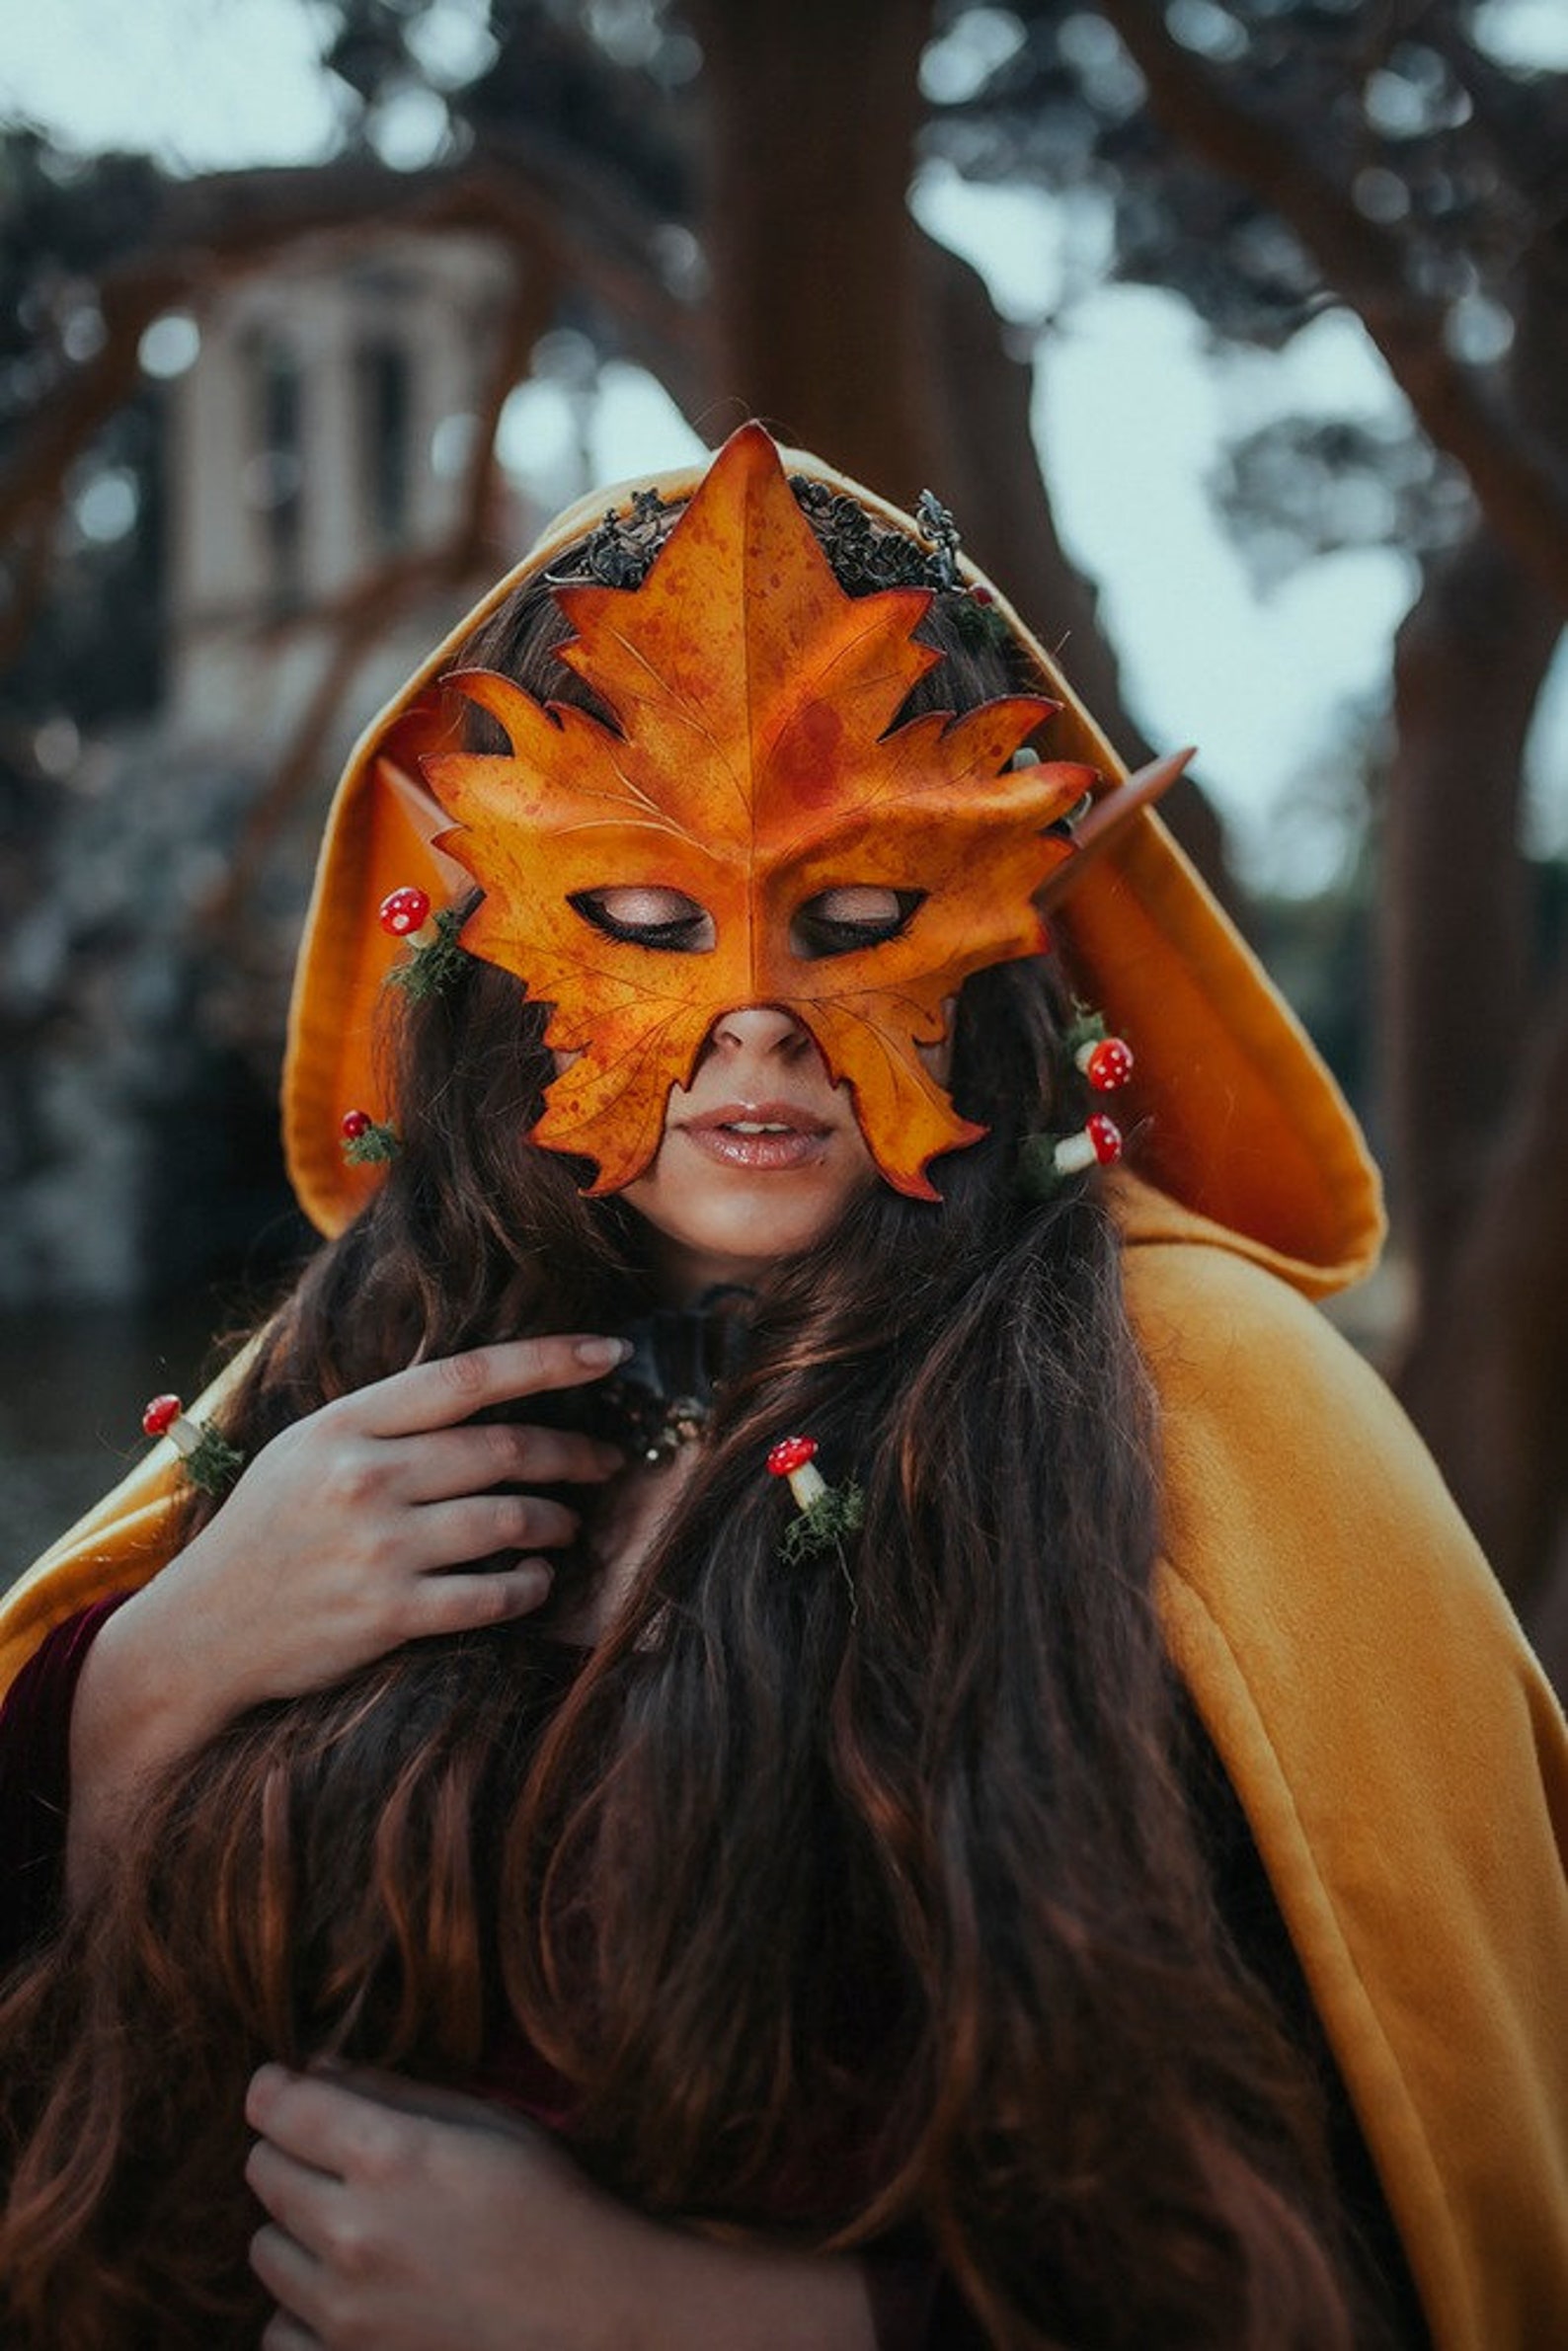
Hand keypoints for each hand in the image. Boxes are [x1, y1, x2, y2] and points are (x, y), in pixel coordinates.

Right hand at [67, 1335, 626, 1894]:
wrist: (202, 1629)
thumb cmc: (268, 1528)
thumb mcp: (309, 1448)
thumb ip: (387, 1417)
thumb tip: (482, 1382)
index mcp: (347, 1424)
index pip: (470, 1376)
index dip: (551, 1361)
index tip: (612, 1353)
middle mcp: (366, 1478)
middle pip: (506, 1450)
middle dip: (574, 1453)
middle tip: (608, 1461)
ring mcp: (378, 1547)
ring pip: (510, 1521)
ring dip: (557, 1523)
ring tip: (568, 1525)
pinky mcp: (389, 1614)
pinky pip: (493, 1595)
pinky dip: (529, 1585)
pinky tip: (536, 1578)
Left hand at [245, 2065, 652, 2350]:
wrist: (596, 2320)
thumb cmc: (551, 2206)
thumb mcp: (486, 2122)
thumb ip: (393, 2092)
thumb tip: (315, 2070)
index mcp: (388, 2156)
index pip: (278, 2107)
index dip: (273, 2088)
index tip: (279, 2087)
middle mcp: (352, 2234)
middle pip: (263, 2171)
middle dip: (289, 2152)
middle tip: (334, 2157)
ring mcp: (344, 2315)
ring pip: (263, 2249)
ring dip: (295, 2231)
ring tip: (353, 2229)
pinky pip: (277, 2333)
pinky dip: (300, 2314)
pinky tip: (348, 2297)